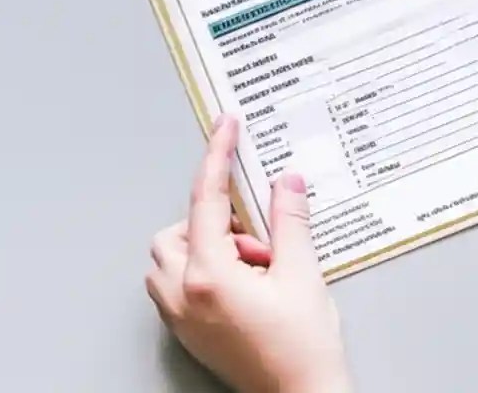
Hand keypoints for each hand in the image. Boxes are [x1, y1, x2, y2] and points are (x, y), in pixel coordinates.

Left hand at [146, 116, 350, 392]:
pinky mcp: (186, 329)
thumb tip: (286, 182)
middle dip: (217, 222)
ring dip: (209, 247)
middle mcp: (184, 295)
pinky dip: (206, 270)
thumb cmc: (302, 349)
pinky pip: (177, 282)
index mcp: (210, 277)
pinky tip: (247, 283)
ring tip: (257, 267)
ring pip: (173, 257)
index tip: (226, 128)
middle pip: (179, 229)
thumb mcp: (304, 275)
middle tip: (262, 241)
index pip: (206, 201)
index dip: (218, 157)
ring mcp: (180, 315)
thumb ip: (291, 222)